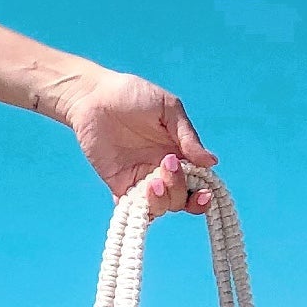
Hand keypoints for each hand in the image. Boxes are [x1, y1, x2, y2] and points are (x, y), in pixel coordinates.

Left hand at [51, 67, 215, 217]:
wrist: (95, 96)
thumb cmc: (134, 95)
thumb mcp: (168, 109)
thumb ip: (188, 137)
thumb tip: (211, 163)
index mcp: (180, 154)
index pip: (198, 184)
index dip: (203, 195)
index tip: (204, 192)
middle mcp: (162, 171)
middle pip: (180, 200)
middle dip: (179, 190)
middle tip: (168, 165)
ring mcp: (140, 179)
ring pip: (159, 207)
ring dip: (162, 201)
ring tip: (153, 183)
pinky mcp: (118, 184)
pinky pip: (131, 208)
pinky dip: (137, 211)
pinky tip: (139, 196)